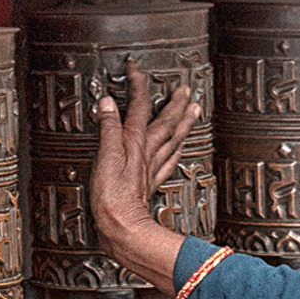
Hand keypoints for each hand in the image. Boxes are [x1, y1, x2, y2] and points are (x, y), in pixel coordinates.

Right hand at [89, 60, 202, 293]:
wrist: (124, 229)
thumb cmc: (113, 199)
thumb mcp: (104, 159)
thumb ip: (108, 129)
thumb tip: (108, 103)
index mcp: (134, 143)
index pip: (138, 107)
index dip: (138, 86)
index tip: (136, 69)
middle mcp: (147, 153)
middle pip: (165, 122)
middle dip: (174, 103)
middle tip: (185, 89)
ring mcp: (151, 168)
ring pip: (172, 139)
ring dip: (183, 122)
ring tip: (194, 108)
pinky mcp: (150, 183)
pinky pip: (169, 160)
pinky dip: (176, 149)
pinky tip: (180, 146)